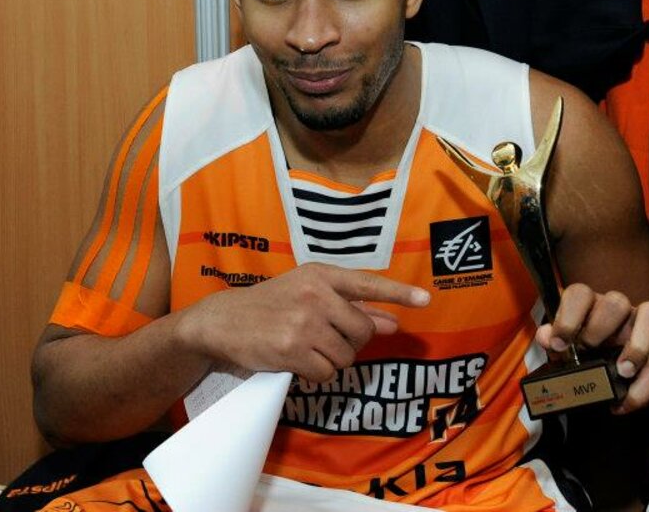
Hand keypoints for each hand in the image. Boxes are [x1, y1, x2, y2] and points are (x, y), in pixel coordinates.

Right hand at [180, 263, 429, 382]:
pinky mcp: (292, 349)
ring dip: (331, 360)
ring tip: (305, 347)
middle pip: (362, 330)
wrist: (223, 321)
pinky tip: (296, 361)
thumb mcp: (309, 296)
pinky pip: (326, 372)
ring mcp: (304, 322)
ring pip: (346, 355)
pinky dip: (316, 374)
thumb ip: (352, 307)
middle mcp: (315, 294)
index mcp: (320, 275)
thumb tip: (393, 322)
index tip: (425, 300)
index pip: (367, 283)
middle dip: (351, 342)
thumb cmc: (270, 306)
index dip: (398, 294)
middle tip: (324, 338)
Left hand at [534, 283, 648, 413]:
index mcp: (588, 305)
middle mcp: (615, 311)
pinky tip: (623, 404)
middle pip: (616, 301)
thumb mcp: (562, 349)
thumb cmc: (579, 353)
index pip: (580, 294)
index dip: (568, 316)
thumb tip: (546, 337)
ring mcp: (638, 329)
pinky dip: (643, 387)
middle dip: (600, 327)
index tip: (558, 344)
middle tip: (587, 350)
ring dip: (637, 345)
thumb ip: (552, 339)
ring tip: (623, 371)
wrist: (608, 373)